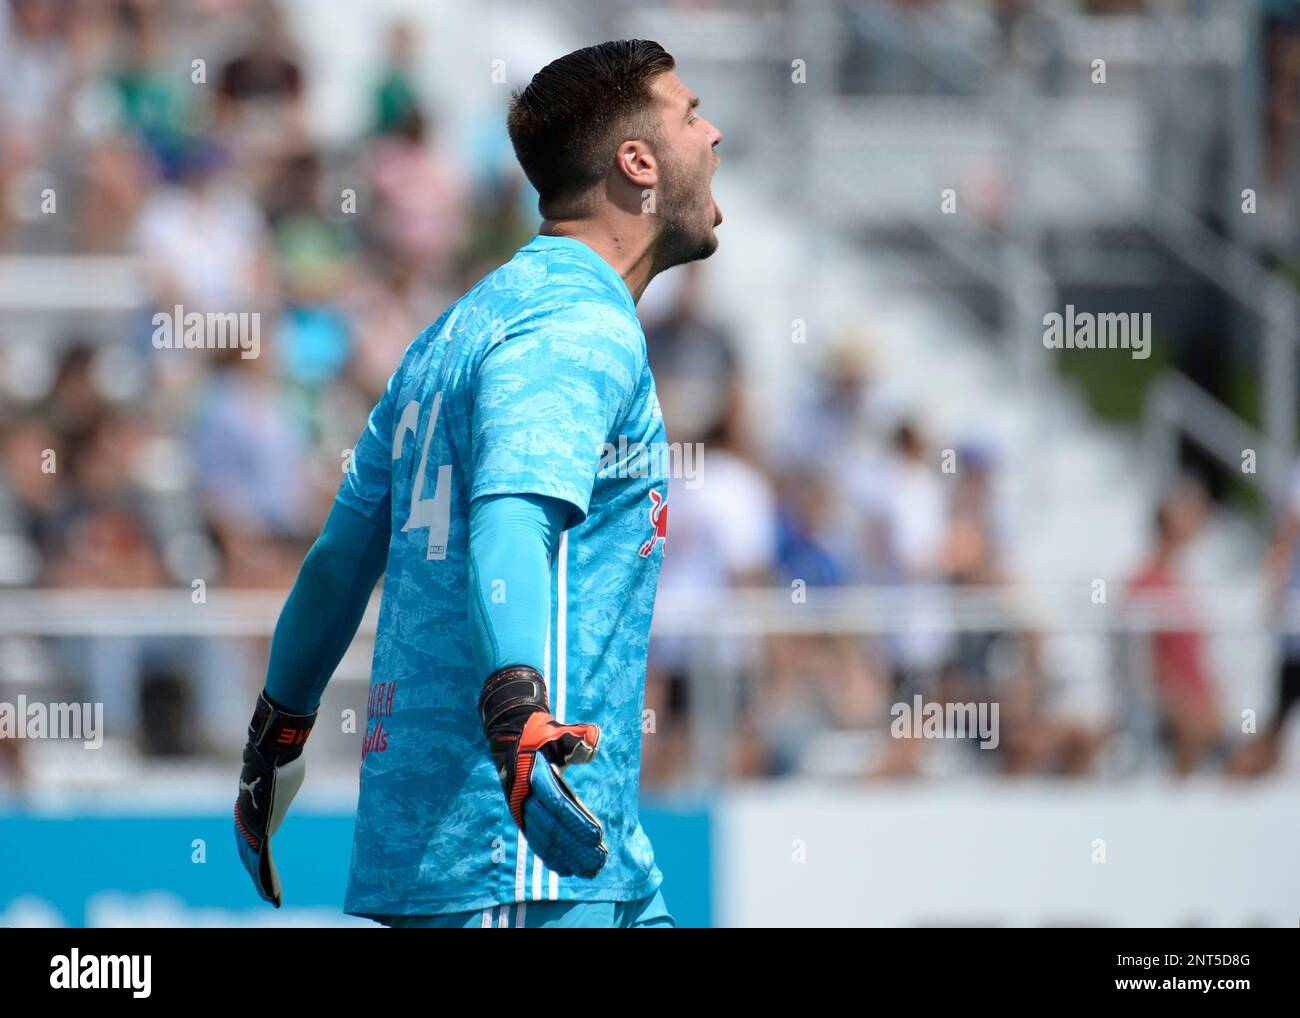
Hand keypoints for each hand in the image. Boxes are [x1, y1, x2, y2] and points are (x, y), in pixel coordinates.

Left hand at [234, 692, 316, 906]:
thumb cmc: (285, 755)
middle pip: (250, 853)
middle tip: (269, 892)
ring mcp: (252, 826)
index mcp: (253, 808)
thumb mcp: (288, 772)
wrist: (275, 748)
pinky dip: (268, 880)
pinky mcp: (260, 830)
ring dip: (265, 882)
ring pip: (256, 862)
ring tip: (273, 898)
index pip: (253, 837)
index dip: (257, 855)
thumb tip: (292, 760)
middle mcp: (248, 820)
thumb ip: (285, 780)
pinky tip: (272, 893)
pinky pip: (263, 862)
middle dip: (258, 873)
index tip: (263, 866)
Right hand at [478, 665, 606, 876]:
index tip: (598, 836)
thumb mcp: (559, 730)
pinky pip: (534, 840)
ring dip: (566, 856)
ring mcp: (520, 808)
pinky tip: (566, 869)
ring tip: (589, 869)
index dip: (577, 822)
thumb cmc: (541, 733)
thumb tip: (594, 740)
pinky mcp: (520, 815)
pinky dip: (550, 856)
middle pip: (553, 827)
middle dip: (577, 847)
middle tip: (600, 859)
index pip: (559, 804)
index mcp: (535, 776)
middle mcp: (525, 796)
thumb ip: (577, 735)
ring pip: (544, 839)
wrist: (511, 736)